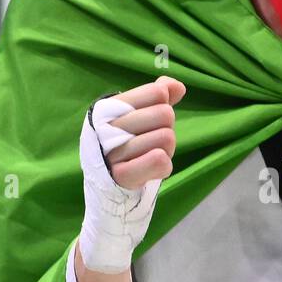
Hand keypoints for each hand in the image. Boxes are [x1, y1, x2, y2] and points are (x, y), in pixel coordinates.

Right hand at [78, 75, 185, 272]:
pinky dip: (164, 165)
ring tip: (148, 158)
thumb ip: (157, 98)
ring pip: (167, 138)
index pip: (156, 93)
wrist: (107, 194)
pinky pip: (159, 161)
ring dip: (166, 151)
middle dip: (166, 130)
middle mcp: (105, 127)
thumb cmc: (126, 151)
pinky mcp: (120, 177)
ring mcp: (111, 152)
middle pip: (166, 115)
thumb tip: (176, 87)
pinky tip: (154, 169)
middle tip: (150, 143)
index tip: (151, 119)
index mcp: (108, 108)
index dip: (163, 105)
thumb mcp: (137, 120)